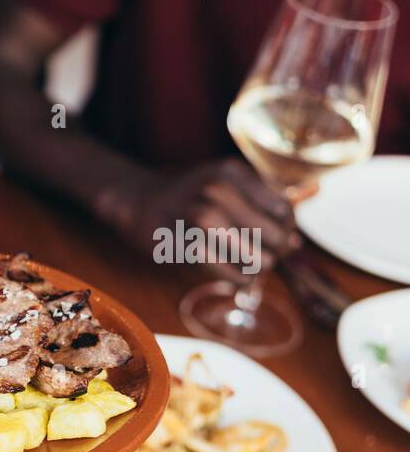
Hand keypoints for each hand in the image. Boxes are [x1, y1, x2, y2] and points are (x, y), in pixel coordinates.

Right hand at [97, 159, 301, 283]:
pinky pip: (230, 273)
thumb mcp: (225, 179)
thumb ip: (267, 188)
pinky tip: (238, 276)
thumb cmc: (188, 193)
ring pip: (256, 258)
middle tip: (270, 256)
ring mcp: (200, 221)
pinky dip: (240, 279)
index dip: (288, 228)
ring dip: (260, 268)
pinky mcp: (186, 248)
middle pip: (274, 235)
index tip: (280, 236)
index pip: (284, 209)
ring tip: (254, 267)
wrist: (136, 202)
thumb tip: (315, 191)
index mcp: (232, 173)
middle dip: (277, 251)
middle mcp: (217, 192)